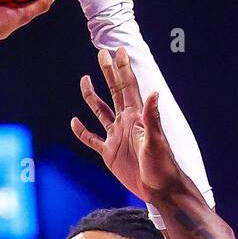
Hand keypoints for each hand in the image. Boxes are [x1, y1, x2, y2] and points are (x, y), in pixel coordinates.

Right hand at [72, 47, 185, 199]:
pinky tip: (75, 122)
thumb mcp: (157, 141)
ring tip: (84, 80)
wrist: (158, 188)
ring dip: (92, 96)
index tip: (118, 50)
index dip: (123, 68)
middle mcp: (125, 123)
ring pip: (100, 111)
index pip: (128, 87)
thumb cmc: (162, 165)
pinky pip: (92, 140)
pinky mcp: (109, 154)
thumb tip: (154, 93)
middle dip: (108, 72)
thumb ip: (152, 117)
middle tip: (102, 52)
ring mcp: (116, 137)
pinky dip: (82, 132)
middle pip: (113, 92)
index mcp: (136, 117)